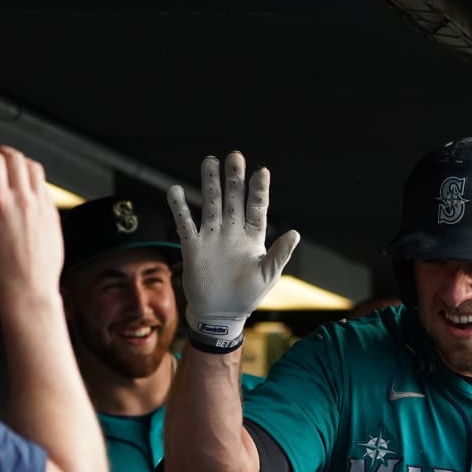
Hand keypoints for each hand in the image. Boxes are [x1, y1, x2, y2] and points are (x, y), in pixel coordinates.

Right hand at [0, 146, 64, 303]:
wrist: (27, 286)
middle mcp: (22, 200)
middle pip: (16, 157)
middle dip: (2, 151)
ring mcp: (40, 205)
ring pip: (34, 167)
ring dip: (20, 160)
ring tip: (11, 165)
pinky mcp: (53, 213)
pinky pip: (44, 185)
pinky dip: (33, 179)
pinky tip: (25, 186)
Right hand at [167, 151, 300, 350]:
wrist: (220, 314)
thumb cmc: (247, 295)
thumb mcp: (267, 276)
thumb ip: (279, 254)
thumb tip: (295, 233)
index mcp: (252, 237)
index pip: (257, 208)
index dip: (259, 190)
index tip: (261, 171)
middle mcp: (232, 231)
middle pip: (233, 199)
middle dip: (234, 178)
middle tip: (235, 156)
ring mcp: (212, 237)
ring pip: (210, 204)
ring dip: (209, 184)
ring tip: (209, 161)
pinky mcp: (193, 247)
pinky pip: (186, 224)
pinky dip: (180, 208)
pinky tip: (175, 190)